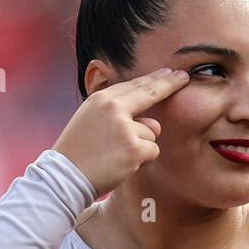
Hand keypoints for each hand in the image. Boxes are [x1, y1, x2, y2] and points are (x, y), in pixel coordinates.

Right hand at [52, 67, 189, 194]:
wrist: (65, 176)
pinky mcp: (134, 148)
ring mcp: (125, 127)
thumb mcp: (90, 121)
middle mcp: (114, 108)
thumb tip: (154, 123)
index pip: (134, 85)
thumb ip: (118, 115)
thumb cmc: (78, 153)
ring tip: (116, 155)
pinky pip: (153, 150)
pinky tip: (122, 164)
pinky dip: (143, 160)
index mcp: (101, 99)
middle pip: (150, 93)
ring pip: (152, 131)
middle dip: (169, 84)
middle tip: (183, 76)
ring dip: (142, 145)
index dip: (154, 78)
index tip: (169, 72)